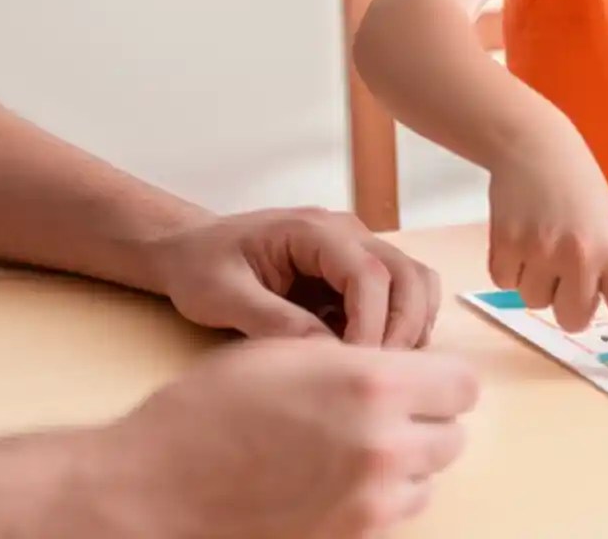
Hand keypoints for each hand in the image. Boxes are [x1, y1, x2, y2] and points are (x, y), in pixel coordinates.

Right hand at [92, 339, 478, 538]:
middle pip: (452, 433)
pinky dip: (382, 497)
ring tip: (354, 447)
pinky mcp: (354, 538)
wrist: (155, 485)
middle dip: (425, 420)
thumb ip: (358, 357)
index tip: (420, 381)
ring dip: (407, 462)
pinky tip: (338, 480)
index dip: (441, 379)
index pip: (463, 383)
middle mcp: (384, 445)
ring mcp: (371, 501)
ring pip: (428, 477)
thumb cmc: (211, 408)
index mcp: (373, 385)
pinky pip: (398, 512)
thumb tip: (403, 367)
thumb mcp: (289, 352)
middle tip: (382, 414)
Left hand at [150, 208, 440, 347]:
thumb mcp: (222, 296)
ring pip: (415, 283)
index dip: (372, 324)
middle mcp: (348, 233)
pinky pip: (402, 296)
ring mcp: (359, 250)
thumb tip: (327, 357)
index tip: (355, 368)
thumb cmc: (200, 267)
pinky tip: (373, 358)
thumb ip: (273, 322)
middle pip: (408, 274)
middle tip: (379, 376)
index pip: (369, 273)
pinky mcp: (359, 273)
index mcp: (313, 230)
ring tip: (382, 369)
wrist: (191, 251)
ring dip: (411, 326)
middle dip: (403, 328)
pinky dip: (402, 327)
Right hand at [488, 142, 607, 381]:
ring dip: (534, 281)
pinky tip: (516, 236)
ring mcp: (541, 250)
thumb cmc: (575, 187)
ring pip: (533, 302)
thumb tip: (582, 312)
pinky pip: (503, 283)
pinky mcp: (506, 243)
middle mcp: (580, 254)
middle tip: (564, 268)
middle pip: (571, 319)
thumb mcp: (605, 222)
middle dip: (566, 303)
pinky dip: (507, 267)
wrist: (533, 145)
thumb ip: (604, 265)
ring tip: (540, 241)